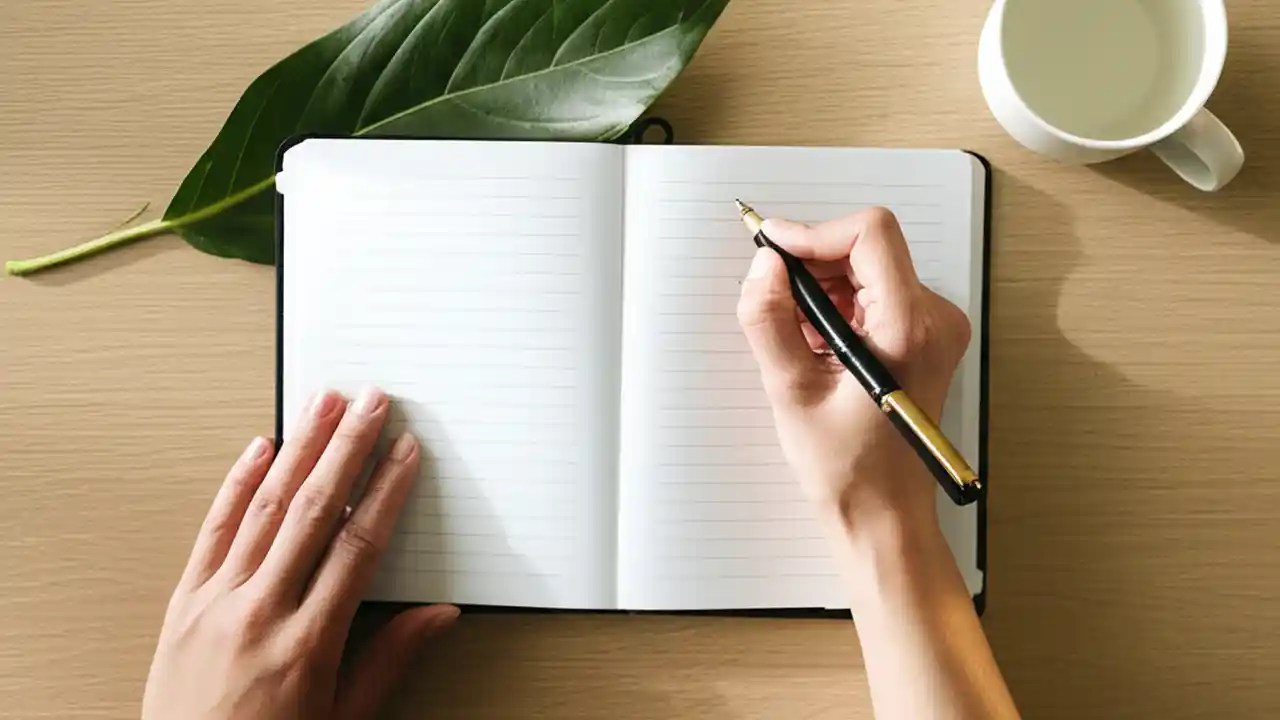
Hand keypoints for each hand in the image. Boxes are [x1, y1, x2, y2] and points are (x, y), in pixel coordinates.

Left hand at [142, 388, 456, 719]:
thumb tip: (438, 615)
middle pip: (313, 510)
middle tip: (371, 402)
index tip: (406, 453)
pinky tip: (258, 448)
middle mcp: (260, 613)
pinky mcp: (182, 604)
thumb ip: (389, 660)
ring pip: (264, 506)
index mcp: (308, 644)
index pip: (358, 545)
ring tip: (322, 402)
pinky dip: (234, 484)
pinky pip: (212, 531)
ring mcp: (216, 603)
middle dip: (348, 446)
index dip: (387, 490)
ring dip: (299, 448)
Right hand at [737, 207, 970, 531]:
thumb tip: (763, 267)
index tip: (772, 251)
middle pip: (867, 248)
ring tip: (795, 338)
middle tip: (772, 300)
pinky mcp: (923, 336)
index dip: (813, 234)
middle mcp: (934, 318)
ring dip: (821, 290)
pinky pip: (874, 294)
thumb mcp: (790, 391)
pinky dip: (837, 307)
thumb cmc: (848, 469)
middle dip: (812, 265)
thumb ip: (769, 319)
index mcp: (909, 327)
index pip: (869, 234)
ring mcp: (933, 327)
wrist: (884, 513)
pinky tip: (816, 347)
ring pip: (867, 268)